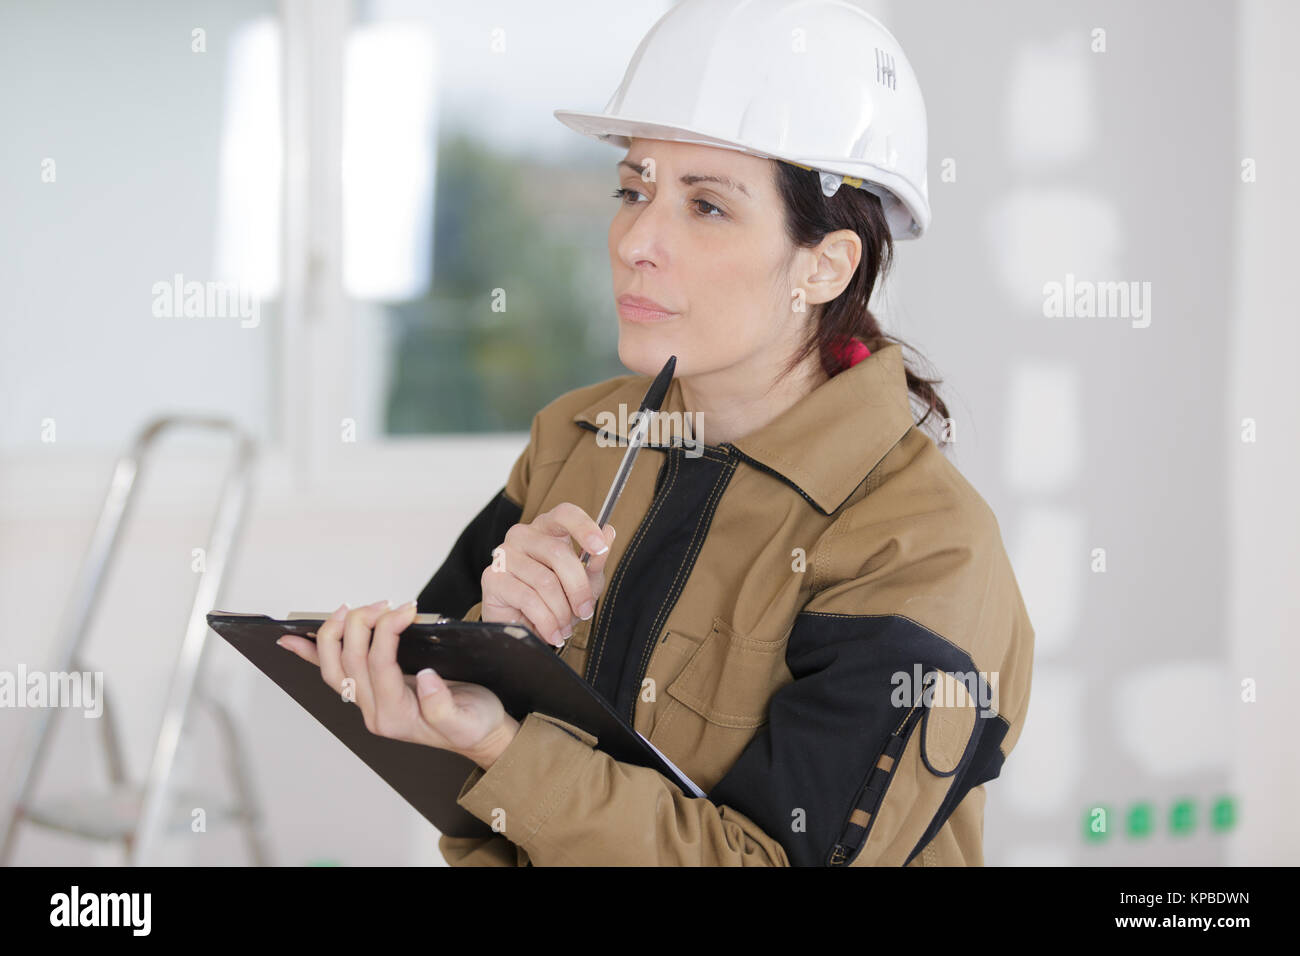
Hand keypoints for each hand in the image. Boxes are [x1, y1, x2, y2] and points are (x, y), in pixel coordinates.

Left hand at [276, 600, 520, 768]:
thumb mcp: (470, 719)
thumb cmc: (476, 724)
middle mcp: (376, 712)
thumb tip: (424, 678)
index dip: (388, 631)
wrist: (481, 736)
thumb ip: (443, 705)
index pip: (380, 664)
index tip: (407, 609)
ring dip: (335, 633)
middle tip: (384, 603)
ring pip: (333, 667)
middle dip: (360, 625)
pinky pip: (334, 673)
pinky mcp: (370, 694)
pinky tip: (295, 639)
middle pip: (348, 662)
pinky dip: (312, 654)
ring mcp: (369, 704)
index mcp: (397, 717)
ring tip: (350, 608)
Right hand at [480, 503, 616, 646]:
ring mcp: (504, 554)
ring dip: (561, 611)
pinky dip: (546, 621)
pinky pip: (528, 599)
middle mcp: (523, 535)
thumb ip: (595, 558)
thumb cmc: (555, 598)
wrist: (525, 627)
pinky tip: (552, 632)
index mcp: (547, 528)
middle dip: (578, 588)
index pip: (564, 514)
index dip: (584, 527)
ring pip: (545, 581)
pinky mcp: (493, 578)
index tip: (600, 548)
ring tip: (565, 627)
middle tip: (585, 611)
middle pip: (559, 553)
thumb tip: (609, 531)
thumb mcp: (585, 580)